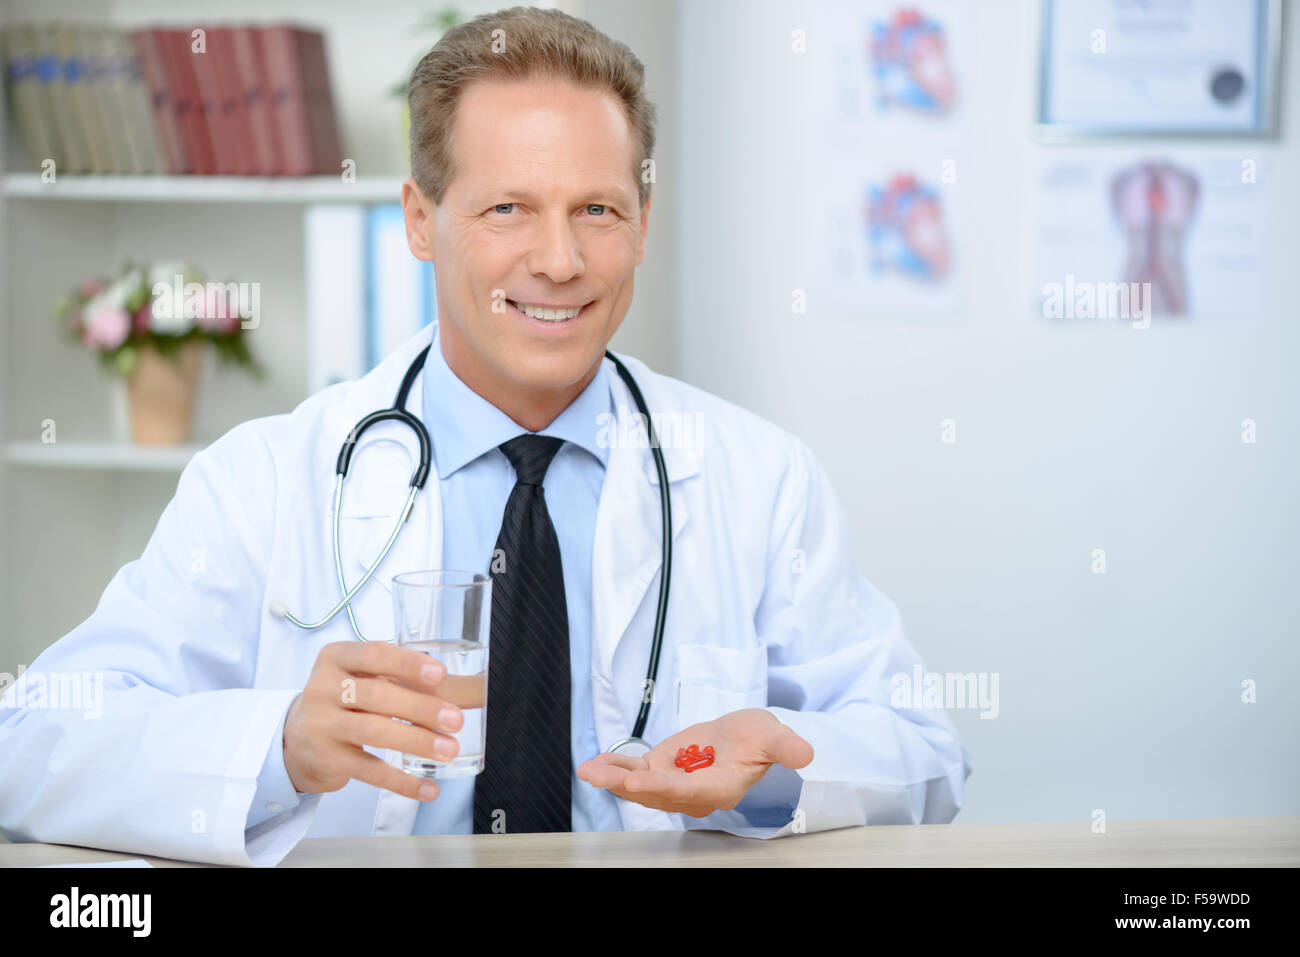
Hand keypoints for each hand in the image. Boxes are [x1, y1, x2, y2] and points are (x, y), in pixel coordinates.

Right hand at [283, 640, 476, 801]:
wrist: (296, 740)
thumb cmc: (343, 701)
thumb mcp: (363, 678)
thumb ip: (404, 679)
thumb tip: (467, 691)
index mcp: (337, 658)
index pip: (373, 654)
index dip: (408, 664)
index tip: (440, 675)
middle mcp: (324, 687)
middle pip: (377, 695)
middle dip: (420, 708)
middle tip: (455, 719)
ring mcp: (322, 724)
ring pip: (374, 731)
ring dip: (416, 741)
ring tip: (448, 749)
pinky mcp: (327, 758)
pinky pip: (369, 771)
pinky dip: (401, 781)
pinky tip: (427, 788)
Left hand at [576, 709, 812, 817]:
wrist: (743, 736)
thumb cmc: (759, 737)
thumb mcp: (774, 735)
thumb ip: (785, 747)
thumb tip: (805, 754)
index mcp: (720, 789)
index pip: (690, 792)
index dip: (664, 787)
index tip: (640, 779)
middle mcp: (692, 794)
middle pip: (658, 793)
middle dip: (629, 786)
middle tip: (606, 776)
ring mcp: (673, 782)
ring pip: (640, 785)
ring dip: (614, 778)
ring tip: (590, 771)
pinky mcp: (660, 769)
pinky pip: (633, 769)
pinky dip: (614, 767)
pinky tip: (594, 765)